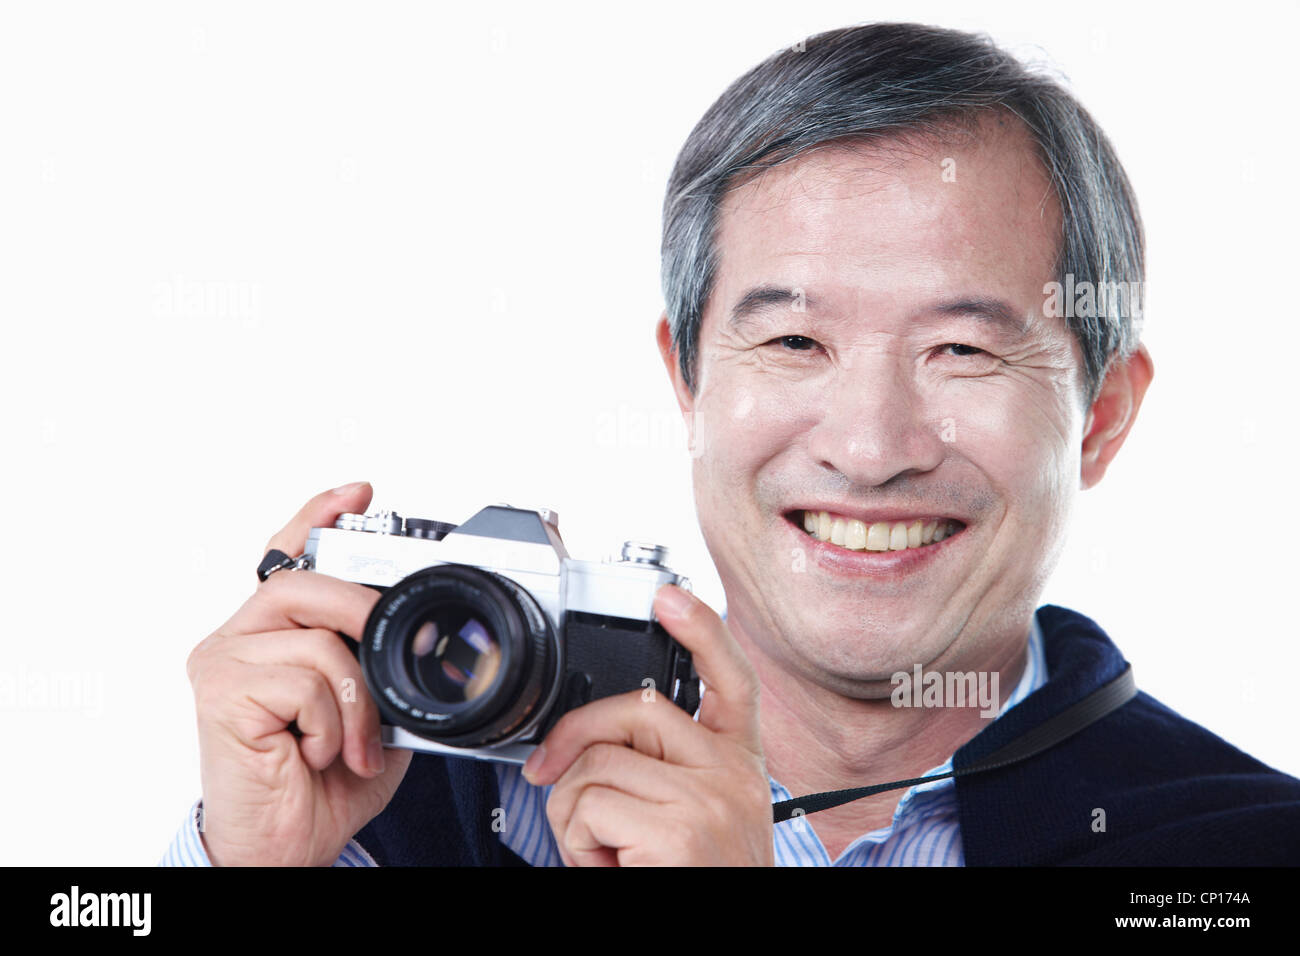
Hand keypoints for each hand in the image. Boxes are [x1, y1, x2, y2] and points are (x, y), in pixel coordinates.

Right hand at [186, 482, 413, 865]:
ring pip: (317, 639)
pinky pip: (304, 681)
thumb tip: (426, 641)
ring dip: (356, 699)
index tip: (359, 491)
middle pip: (306, 583)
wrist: (287, 848)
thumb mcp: (372, 713)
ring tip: (351, 743)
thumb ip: (382, 667)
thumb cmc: (322, 782)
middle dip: (361, 613)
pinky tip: (313, 753)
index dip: (318, 517)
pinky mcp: (221, 693)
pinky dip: (330, 723)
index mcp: (272, 633)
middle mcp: (239, 638)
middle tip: (384, 663)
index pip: (287, 556)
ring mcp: (224, 661)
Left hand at [524, 584, 773, 865]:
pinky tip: (609, 871)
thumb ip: (662, 771)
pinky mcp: (679, 831)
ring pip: (596, 764)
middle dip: (576, 743)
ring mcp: (710, 800)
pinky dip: (576, 846)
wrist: (727, 949)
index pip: (733, 679)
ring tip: (607, 856)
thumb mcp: (694, 820)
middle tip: (558, 787)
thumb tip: (584, 743)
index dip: (702, 628)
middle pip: (634, 709)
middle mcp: (734, 775)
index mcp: (739, 766)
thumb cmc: (694, 882)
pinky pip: (588, 806)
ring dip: (574, 817)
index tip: (670, 593)